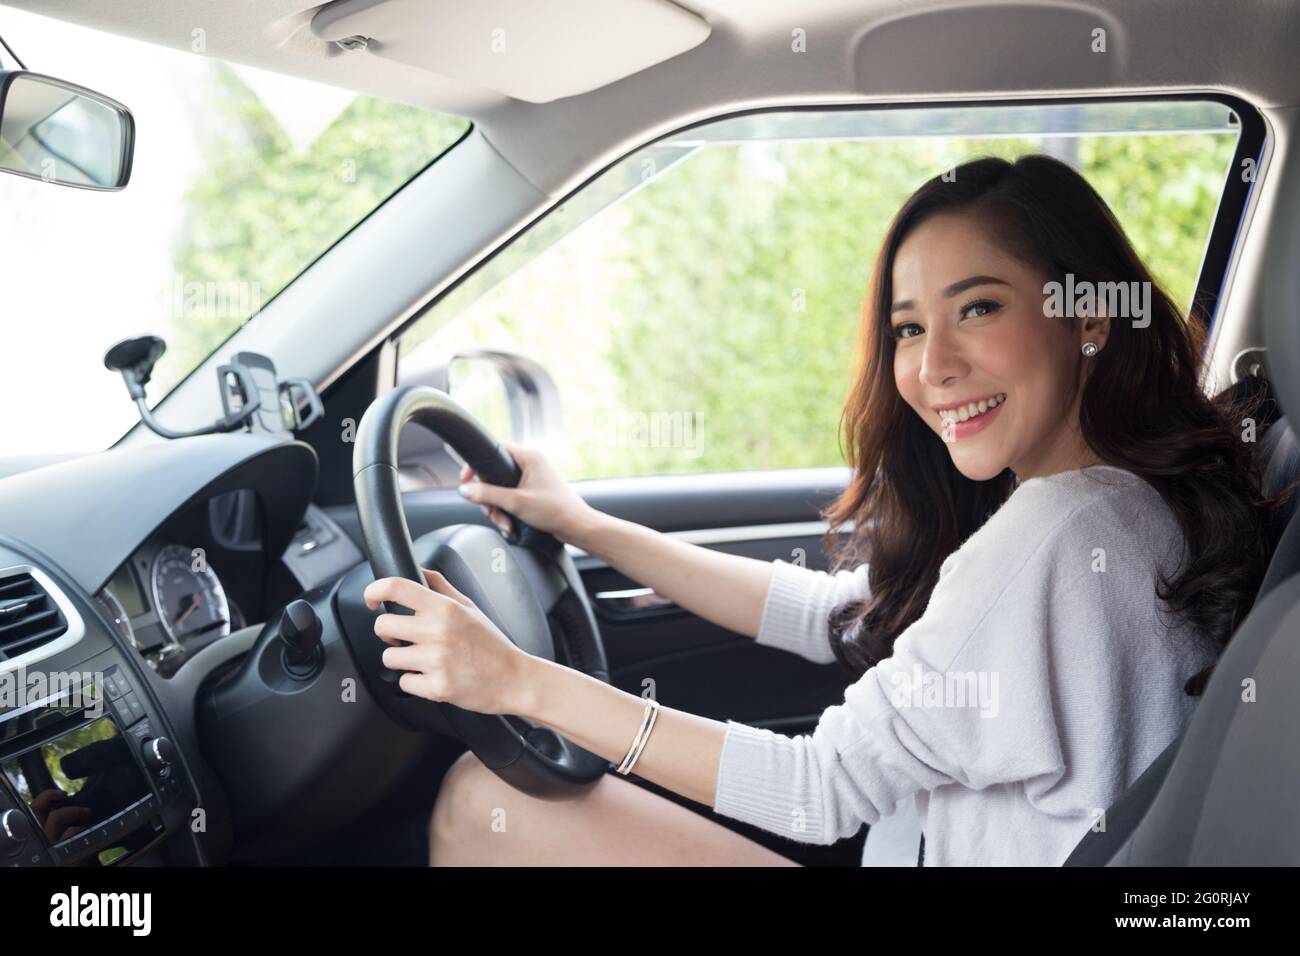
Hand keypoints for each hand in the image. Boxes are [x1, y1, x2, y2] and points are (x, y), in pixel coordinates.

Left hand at [364, 568, 533, 714]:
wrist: (514, 678)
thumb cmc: (492, 644)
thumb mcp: (470, 607)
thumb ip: (442, 587)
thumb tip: (419, 571)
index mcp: (445, 608)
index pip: (396, 587)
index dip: (374, 590)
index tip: (372, 599)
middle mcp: (437, 631)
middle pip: (383, 625)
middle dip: (389, 633)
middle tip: (404, 637)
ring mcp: (436, 661)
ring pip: (389, 657)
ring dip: (402, 660)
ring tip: (425, 660)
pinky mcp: (436, 688)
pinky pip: (404, 683)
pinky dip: (415, 683)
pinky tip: (433, 676)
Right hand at [457, 440, 596, 542]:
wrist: (577, 527)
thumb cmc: (555, 510)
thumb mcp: (516, 502)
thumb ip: (488, 495)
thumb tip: (465, 490)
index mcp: (529, 457)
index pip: (495, 450)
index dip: (477, 464)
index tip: (466, 479)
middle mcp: (531, 464)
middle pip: (494, 474)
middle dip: (489, 497)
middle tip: (491, 510)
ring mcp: (532, 479)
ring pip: (501, 489)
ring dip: (498, 508)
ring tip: (505, 522)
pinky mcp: (533, 493)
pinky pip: (511, 498)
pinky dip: (507, 511)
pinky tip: (510, 524)